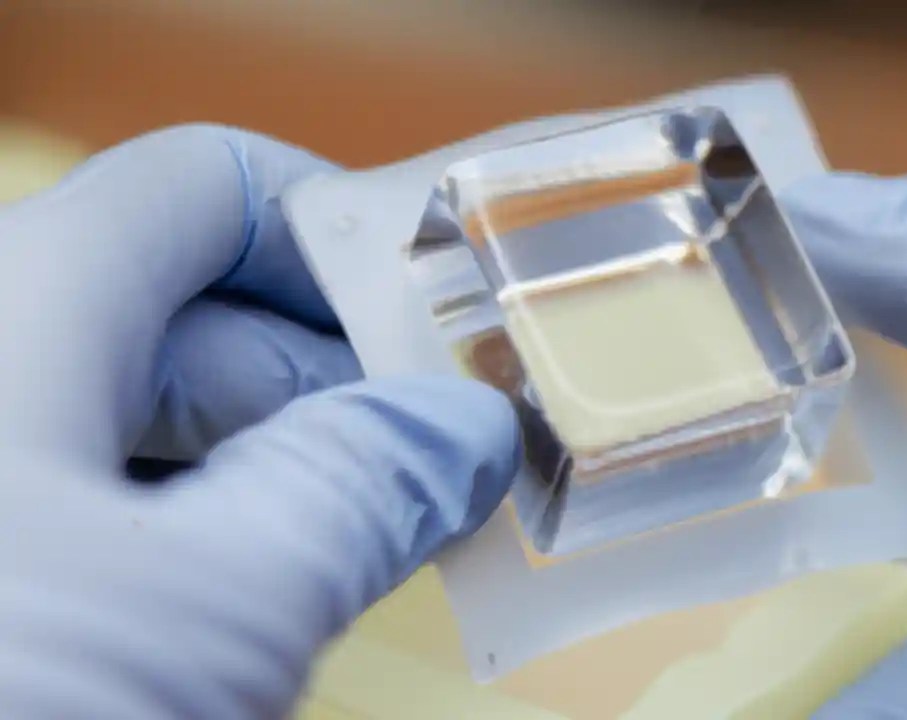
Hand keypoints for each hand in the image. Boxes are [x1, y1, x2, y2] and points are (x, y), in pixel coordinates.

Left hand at [0, 126, 519, 718]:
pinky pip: (104, 527)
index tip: (438, 313)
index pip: (199, 191)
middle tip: (448, 462)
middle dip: (333, 380)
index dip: (334, 229)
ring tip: (385, 544)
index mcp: (4, 318)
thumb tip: (461, 428)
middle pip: (186, 318)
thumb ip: (358, 491)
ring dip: (283, 479)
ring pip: (148, 436)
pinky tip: (274, 614)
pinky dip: (209, 550)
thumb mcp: (205, 612)